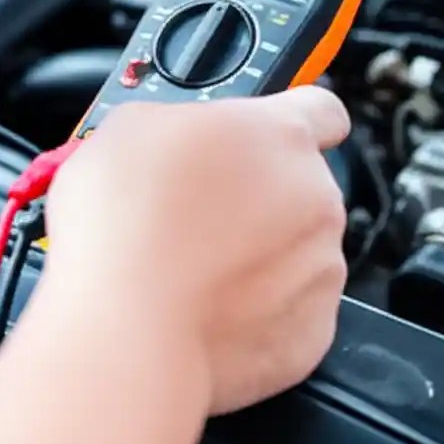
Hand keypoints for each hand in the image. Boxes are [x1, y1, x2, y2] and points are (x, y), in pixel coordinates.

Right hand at [42, 87, 349, 415]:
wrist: (126, 332)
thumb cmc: (123, 228)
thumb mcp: (128, 127)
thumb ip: (180, 123)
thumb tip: (180, 138)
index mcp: (280, 135)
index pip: (320, 110)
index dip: (288, 122)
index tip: (263, 138)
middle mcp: (316, 197)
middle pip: (298, 187)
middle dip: (254, 197)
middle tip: (192, 214)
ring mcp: (320, 269)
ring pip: (295, 252)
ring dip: (254, 255)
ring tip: (188, 270)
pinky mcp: (311, 333)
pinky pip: (288, 313)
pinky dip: (253, 313)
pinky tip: (202, 310)